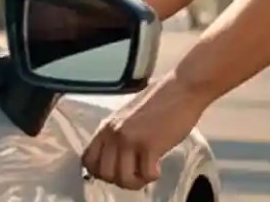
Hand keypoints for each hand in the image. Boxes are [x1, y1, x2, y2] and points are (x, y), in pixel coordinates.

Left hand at [81, 71, 210, 189]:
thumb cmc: (159, 100)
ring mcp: (131, 139)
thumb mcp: (127, 116)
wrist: (182, 88)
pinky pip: (146, 175)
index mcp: (107, 125)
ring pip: (123, 179)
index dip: (99, 171)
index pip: (88, 159)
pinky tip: (158, 166)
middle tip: (134, 173)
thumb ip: (117, 134)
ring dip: (136, 181)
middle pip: (104, 174)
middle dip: (119, 179)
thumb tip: (113, 158)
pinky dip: (153, 176)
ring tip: (147, 171)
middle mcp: (114, 133)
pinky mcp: (150, 145)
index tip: (115, 170)